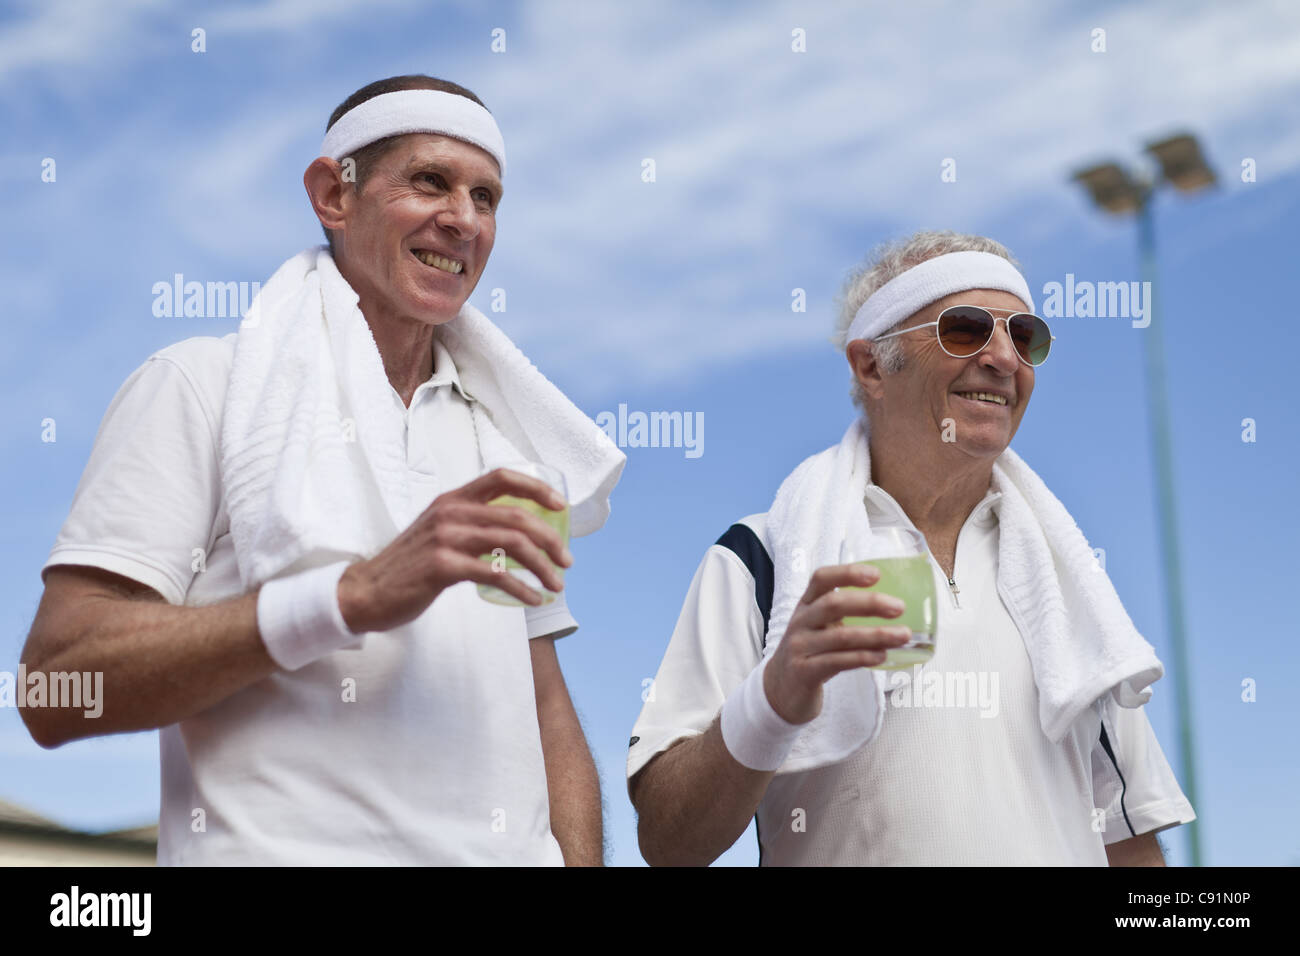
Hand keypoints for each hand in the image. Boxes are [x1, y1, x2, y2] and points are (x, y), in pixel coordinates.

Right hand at [336, 468, 570, 631]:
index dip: (536, 488)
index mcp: (452, 499)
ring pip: (511, 543)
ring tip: (556, 585)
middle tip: (566, 562)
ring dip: (542, 566)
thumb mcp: (439, 530)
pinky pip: (495, 574)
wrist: (365, 591)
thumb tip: (519, 533)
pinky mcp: (443, 566)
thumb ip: (471, 523)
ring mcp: (446, 537)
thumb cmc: (409, 565)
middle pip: (517, 515)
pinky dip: (521, 588)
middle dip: (550, 539)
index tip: (560, 506)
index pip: (502, 478)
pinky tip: (532, 599)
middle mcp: (451, 512)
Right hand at [763, 563, 910, 724]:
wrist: (781, 689)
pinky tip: (882, 656)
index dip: (848, 573)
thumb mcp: (819, 626)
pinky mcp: (804, 672)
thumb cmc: (810, 652)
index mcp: (806, 604)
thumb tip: (891, 605)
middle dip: (869, 603)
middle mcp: (801, 622)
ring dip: (876, 635)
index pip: (821, 579)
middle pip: (833, 604)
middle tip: (899, 607)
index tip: (876, 575)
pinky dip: (862, 657)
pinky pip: (837, 662)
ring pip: (840, 637)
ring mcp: (800, 647)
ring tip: (902, 635)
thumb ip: (844, 613)